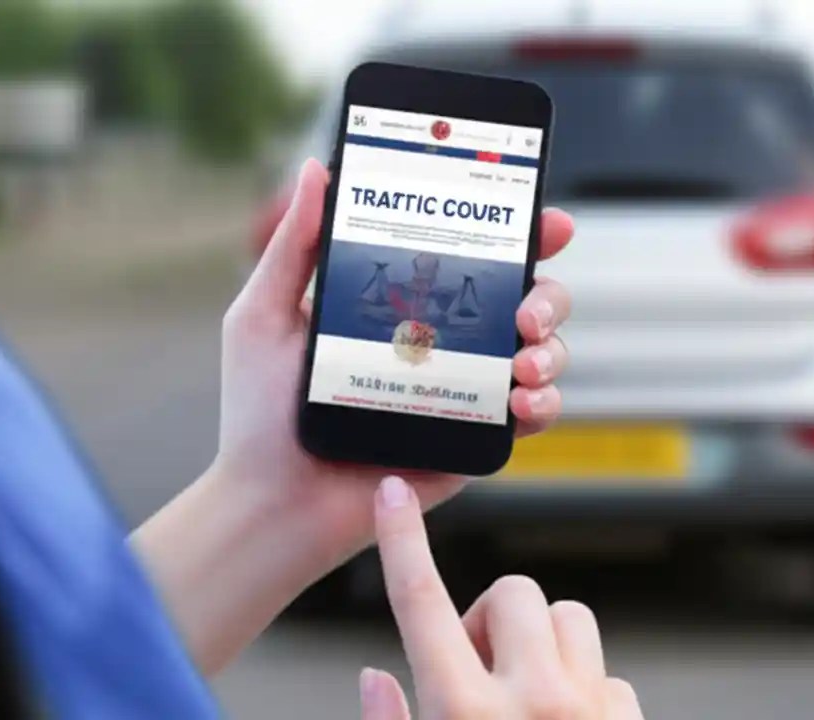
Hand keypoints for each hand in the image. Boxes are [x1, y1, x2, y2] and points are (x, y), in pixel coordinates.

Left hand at [213, 158, 574, 577]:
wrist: (273, 500)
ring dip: (552, 348)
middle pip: (527, 297)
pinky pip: (533, 414)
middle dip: (547, 294)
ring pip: (543, 351)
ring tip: (523, 361)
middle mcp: (445, 339)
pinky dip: (544, 403)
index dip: (521, 231)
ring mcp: (465, 388)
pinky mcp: (474, 437)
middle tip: (524, 309)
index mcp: (406, 301)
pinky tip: (520, 402)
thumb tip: (316, 168)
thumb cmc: (261, 412)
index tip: (548, 220)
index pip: (475, 253)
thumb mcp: (265, 314)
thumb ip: (295, 244)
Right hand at [359, 476, 643, 719]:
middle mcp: (531, 703)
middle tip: (483, 675)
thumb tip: (375, 675)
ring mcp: (588, 711)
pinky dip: (586, 694)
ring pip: (569, 618)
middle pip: (512, 592)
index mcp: (462, 714)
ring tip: (529, 702)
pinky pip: (609, 675)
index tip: (395, 492)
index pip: (420, 602)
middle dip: (494, 620)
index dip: (402, 540)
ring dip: (545, 647)